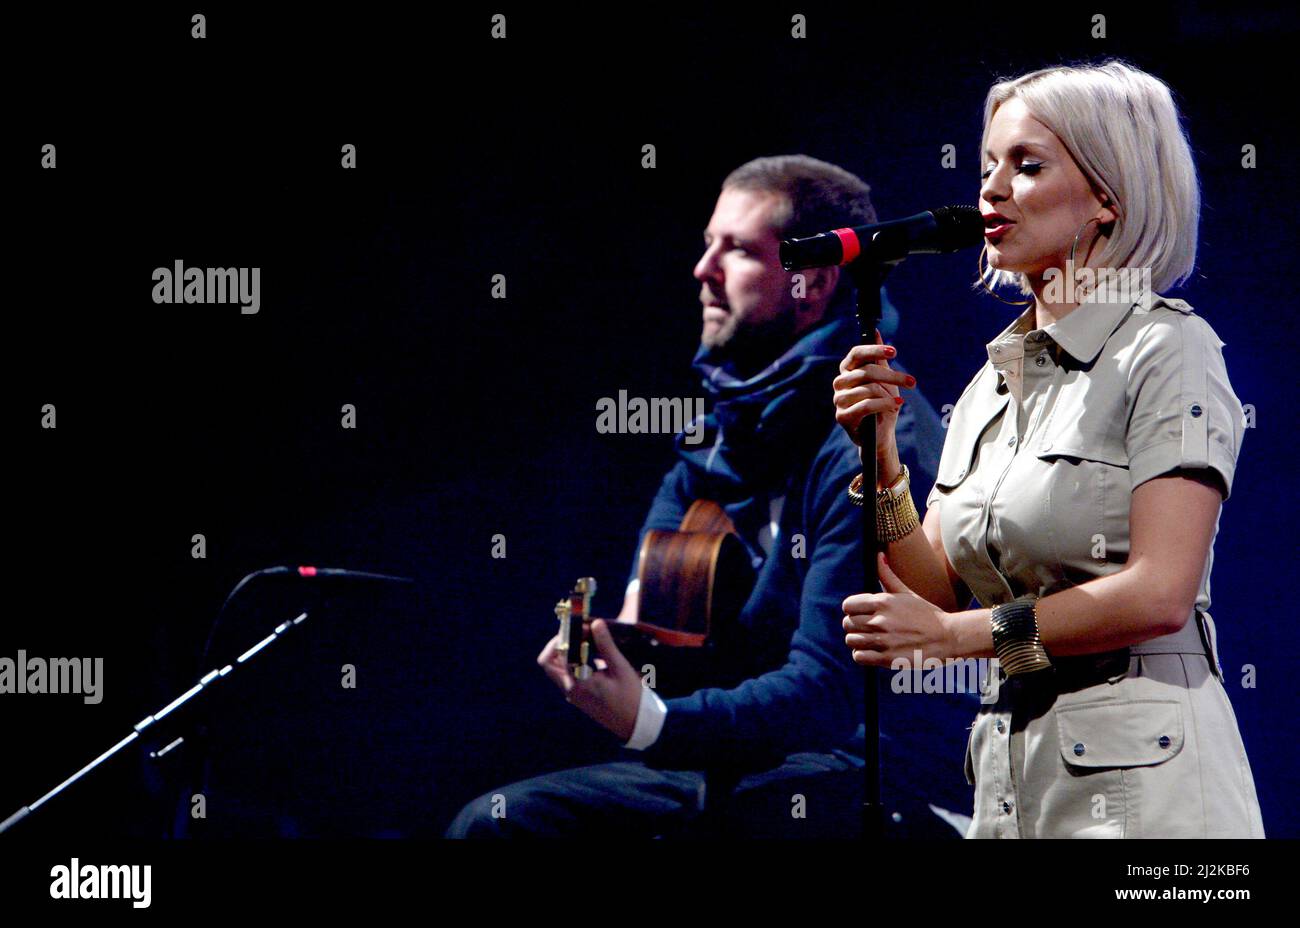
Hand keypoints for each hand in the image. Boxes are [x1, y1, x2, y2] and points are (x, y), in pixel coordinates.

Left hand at [538, 619, 642, 741]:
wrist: (636, 724)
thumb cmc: (631, 698)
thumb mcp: (620, 669)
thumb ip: (606, 645)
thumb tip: (596, 623)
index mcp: (578, 684)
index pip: (558, 655)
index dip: (567, 636)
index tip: (583, 626)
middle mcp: (570, 690)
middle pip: (548, 663)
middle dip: (558, 644)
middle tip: (577, 632)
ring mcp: (572, 694)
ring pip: (556, 669)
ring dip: (565, 652)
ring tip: (586, 639)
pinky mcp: (578, 696)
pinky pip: (567, 675)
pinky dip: (573, 661)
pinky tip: (592, 653)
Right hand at [832, 328, 914, 464]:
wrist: (880, 434)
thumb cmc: (881, 404)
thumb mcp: (884, 379)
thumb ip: (878, 358)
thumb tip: (875, 332)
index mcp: (847, 370)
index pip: (856, 353)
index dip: (874, 350)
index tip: (894, 352)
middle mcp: (839, 383)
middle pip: (866, 371)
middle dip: (892, 376)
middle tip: (912, 382)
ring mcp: (839, 400)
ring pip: (867, 388)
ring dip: (888, 394)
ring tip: (898, 401)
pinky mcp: (842, 416)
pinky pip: (865, 405)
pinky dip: (884, 404)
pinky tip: (896, 404)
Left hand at [842, 552, 955, 666]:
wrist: (948, 638)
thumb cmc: (926, 614)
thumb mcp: (907, 593)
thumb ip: (888, 575)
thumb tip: (879, 554)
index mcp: (883, 602)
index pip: (847, 605)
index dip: (852, 610)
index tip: (861, 614)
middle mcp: (881, 620)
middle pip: (847, 624)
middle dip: (855, 626)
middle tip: (867, 628)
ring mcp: (884, 640)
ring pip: (851, 640)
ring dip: (858, 641)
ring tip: (870, 640)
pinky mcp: (887, 658)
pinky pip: (859, 657)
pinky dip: (863, 655)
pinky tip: (873, 651)